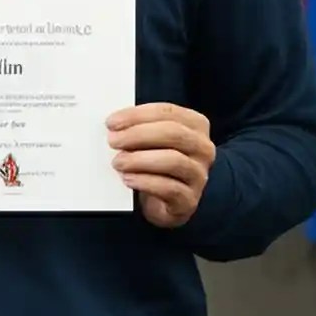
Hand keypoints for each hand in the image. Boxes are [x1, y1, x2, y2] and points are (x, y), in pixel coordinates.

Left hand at [107, 103, 214, 227]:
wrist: (163, 203)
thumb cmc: (155, 165)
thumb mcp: (151, 141)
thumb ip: (138, 128)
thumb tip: (114, 124)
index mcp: (195, 125)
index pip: (168, 112)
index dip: (138, 115)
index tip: (112, 122)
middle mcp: (203, 148)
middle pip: (173, 133)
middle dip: (138, 135)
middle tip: (113, 140)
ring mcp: (199, 175)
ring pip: (174, 161)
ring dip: (140, 160)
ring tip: (118, 162)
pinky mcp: (189, 199)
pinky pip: (170, 188)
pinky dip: (145, 182)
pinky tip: (128, 179)